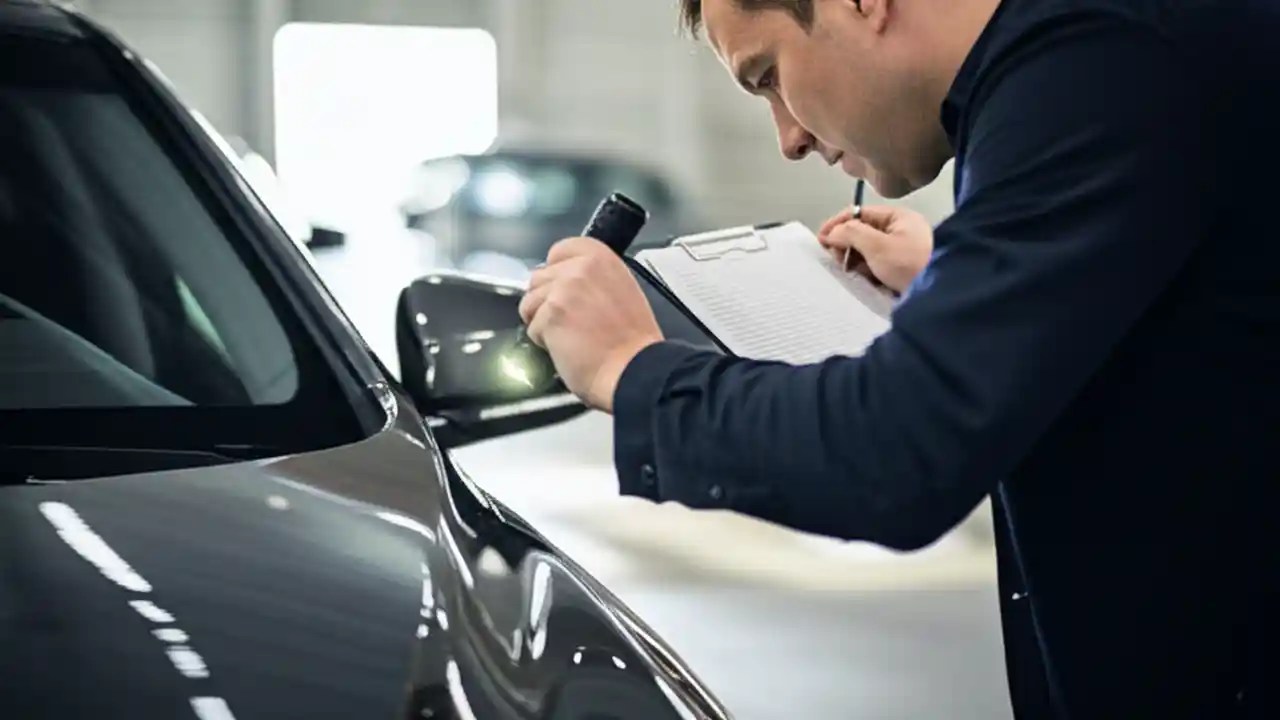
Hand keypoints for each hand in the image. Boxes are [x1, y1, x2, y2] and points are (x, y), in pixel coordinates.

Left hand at [518, 237, 663, 411]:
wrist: (633, 369)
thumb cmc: (632, 342)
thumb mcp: (621, 290)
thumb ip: (592, 279)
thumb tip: (564, 282)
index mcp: (601, 258)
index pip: (559, 250)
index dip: (556, 272)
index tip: (564, 290)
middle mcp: (580, 268)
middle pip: (539, 277)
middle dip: (547, 300)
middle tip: (571, 322)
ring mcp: (563, 290)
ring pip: (530, 302)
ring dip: (542, 321)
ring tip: (570, 336)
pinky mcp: (550, 315)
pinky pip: (532, 327)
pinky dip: (544, 342)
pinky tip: (567, 348)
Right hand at [817, 204, 932, 293]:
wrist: (941, 296)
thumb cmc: (911, 265)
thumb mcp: (878, 246)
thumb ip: (851, 233)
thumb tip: (832, 233)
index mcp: (898, 217)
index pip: (860, 213)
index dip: (837, 224)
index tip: (820, 240)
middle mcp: (901, 231)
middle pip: (863, 232)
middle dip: (845, 244)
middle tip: (834, 260)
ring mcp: (903, 252)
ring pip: (868, 251)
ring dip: (854, 260)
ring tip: (847, 272)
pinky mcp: (903, 271)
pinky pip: (877, 267)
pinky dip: (866, 272)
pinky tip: (861, 281)